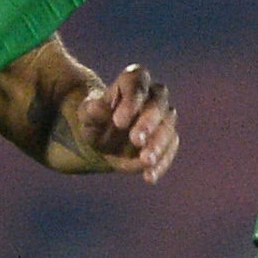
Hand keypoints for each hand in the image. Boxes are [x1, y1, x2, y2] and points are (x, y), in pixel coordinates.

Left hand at [48, 65, 177, 180]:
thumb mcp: (86, 116)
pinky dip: (161, 163)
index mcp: (132, 81)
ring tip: (145, 160)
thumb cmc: (95, 122)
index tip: (119, 121)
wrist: (103, 142)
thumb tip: (99, 107)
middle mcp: (153, 95)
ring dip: (158, 144)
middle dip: (148, 122)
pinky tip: (149, 177)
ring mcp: (164, 117)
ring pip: (168, 125)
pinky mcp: (169, 139)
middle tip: (136, 140)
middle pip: (158, 101)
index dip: (132, 99)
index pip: (137, 81)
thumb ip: (92, 110)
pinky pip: (170, 149)